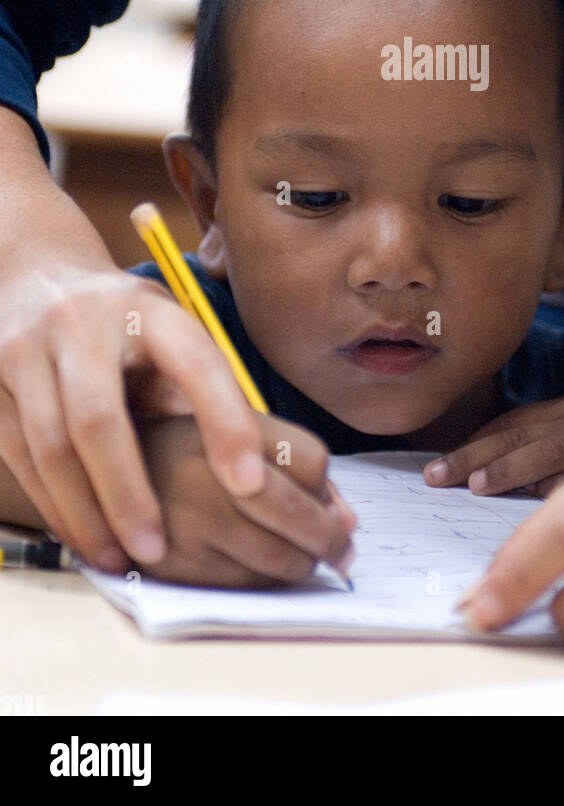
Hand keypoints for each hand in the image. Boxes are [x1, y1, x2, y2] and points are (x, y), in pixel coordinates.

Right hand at [0, 107, 281, 570]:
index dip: (224, 421)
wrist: (34, 275)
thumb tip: (266, 465)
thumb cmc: (127, 321)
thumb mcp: (173, 331)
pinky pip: (19, 455)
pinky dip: (51, 503)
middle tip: (157, 550)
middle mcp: (83, 325)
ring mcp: (28, 352)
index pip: (194, 364)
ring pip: (49, 445)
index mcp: (150, 311)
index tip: (249, 484)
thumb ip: (206, 386)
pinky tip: (80, 536)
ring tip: (118, 559)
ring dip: (84, 510)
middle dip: (128, 491)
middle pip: (99, 418)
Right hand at [135, 413, 355, 586]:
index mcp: (231, 430)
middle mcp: (211, 476)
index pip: (314, 463)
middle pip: (302, 519)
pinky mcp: (176, 566)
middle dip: (330, 541)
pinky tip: (261, 569)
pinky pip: (244, 586)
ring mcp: (193, 525)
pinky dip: (263, 582)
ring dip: (300, 565)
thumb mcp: (238, 428)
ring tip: (301, 559)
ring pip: (279, 561)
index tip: (327, 503)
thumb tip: (348, 521)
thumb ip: (296, 463)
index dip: (326, 488)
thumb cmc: (185, 446)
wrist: (101, 468)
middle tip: (341, 550)